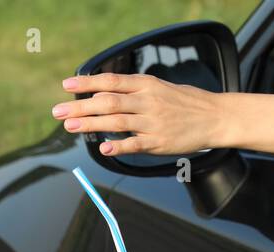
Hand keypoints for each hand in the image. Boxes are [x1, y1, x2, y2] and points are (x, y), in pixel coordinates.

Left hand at [52, 73, 222, 156]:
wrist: (215, 118)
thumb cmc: (186, 103)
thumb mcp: (160, 87)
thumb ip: (135, 91)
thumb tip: (106, 92)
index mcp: (146, 85)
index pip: (111, 81)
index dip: (87, 83)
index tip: (67, 86)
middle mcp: (147, 101)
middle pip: (107, 102)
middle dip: (79, 106)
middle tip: (57, 112)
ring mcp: (153, 122)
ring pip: (116, 122)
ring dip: (90, 124)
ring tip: (70, 126)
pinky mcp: (159, 142)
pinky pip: (135, 144)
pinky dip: (118, 146)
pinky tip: (103, 148)